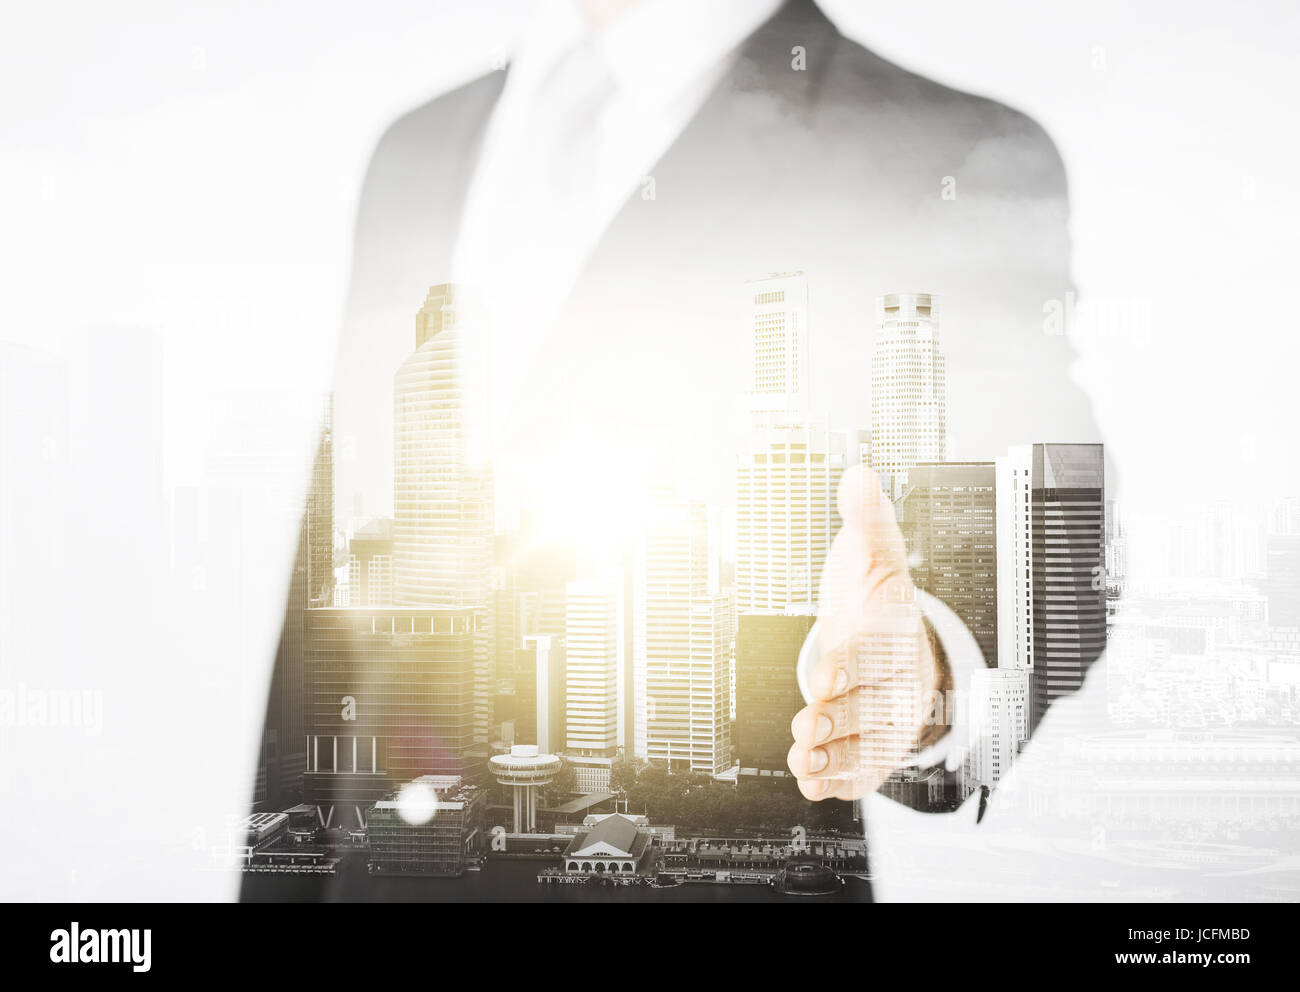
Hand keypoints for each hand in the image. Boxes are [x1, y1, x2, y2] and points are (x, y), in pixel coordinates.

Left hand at [786, 465, 944, 800]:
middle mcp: (896, 678)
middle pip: (872, 702)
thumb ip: (865, 520)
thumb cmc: (880, 600)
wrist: (903, 641)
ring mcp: (889, 716)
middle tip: (809, 726)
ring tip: (804, 764)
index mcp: (892, 630)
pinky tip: (815, 785)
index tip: (827, 672)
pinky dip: (842, 780)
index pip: (875, 647)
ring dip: (836, 756)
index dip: (851, 662)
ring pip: (868, 742)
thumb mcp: (873, 555)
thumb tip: (859, 476)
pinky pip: (866, 768)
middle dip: (841, 717)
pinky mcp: (878, 745)